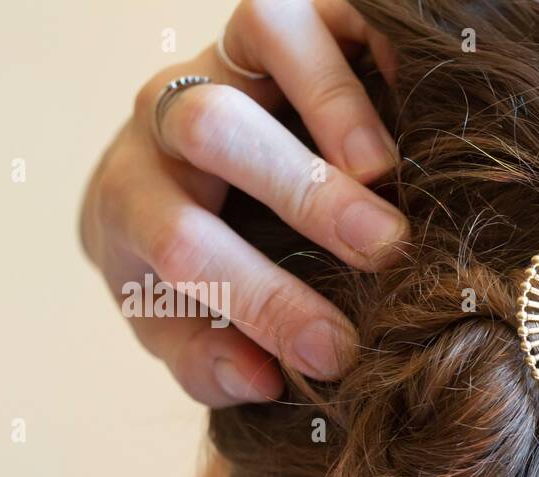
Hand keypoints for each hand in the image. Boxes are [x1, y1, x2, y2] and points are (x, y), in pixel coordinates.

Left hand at [80, 0, 407, 406]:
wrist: (202, 187)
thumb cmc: (205, 274)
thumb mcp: (188, 329)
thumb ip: (207, 362)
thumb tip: (259, 379)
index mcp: (133, 203)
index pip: (183, 246)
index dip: (263, 301)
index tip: (337, 352)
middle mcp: (165, 121)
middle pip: (210, 128)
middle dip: (302, 191)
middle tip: (384, 250)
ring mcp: (220, 60)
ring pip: (255, 42)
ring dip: (330, 108)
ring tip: (391, 175)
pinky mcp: (275, 26)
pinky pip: (304, 15)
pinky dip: (355, 57)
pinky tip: (405, 113)